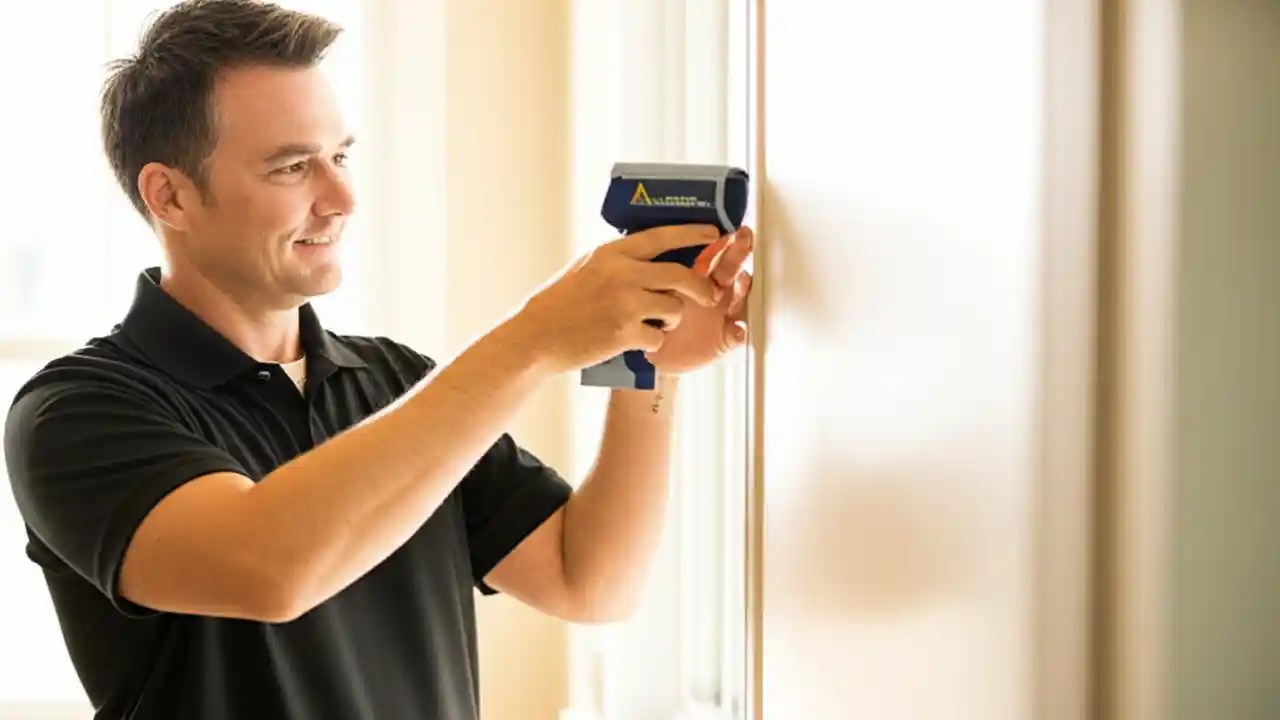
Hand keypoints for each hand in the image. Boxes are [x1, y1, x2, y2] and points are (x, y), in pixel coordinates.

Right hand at [512, 224, 723, 372]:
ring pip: (674, 308)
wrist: (537, 336)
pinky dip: (652, 341)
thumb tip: (655, 251)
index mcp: (612, 253)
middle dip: (701, 287)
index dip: (691, 234)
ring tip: (651, 322)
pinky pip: (659, 336)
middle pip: (680, 275)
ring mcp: (624, 304)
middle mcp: (621, 274)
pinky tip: (634, 341)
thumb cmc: (561, 302)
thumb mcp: (588, 267)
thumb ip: (620, 260)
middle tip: (709, 295)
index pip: (662, 237)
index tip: (713, 234)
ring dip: (670, 318)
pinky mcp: (624, 333)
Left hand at [644, 225, 753, 374]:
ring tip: (742, 280)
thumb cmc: (652, 320)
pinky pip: (736, 334)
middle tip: (743, 241)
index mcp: (696, 278)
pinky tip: (738, 329)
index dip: (718, 243)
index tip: (722, 230)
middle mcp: (712, 292)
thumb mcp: (649, 293)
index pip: (711, 256)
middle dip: (737, 255)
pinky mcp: (724, 338)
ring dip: (742, 289)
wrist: (653, 356)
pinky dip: (738, 332)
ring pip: (738, 297)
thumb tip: (647, 251)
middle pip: (728, 270)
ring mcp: (721, 314)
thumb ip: (654, 275)